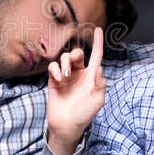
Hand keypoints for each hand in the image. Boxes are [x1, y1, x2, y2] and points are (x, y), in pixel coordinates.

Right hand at [46, 26, 105, 154]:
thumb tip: (100, 67)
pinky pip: (53, 66)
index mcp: (91, 76)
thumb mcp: (97, 100)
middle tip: (74, 61)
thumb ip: (100, 84)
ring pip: (64, 58)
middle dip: (75, 54)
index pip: (96, 56)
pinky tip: (59, 78)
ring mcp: (66, 76)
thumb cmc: (85, 114)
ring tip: (65, 76)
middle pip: (77, 54)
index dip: (98, 43)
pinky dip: (55, 69)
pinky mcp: (54, 80)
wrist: (67, 125)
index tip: (99, 29)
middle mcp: (79, 73)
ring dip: (65, 63)